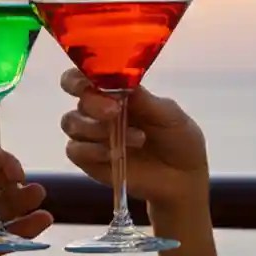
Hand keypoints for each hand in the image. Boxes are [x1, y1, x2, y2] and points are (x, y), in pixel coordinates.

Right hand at [59, 68, 208, 209]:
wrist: (183, 178)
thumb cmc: (178, 139)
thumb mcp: (170, 116)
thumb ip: (146, 100)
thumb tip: (124, 82)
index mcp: (115, 93)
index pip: (83, 77)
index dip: (78, 77)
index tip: (90, 82)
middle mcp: (98, 111)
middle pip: (78, 99)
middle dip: (93, 103)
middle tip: (114, 111)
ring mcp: (91, 136)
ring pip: (71, 123)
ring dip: (97, 128)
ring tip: (136, 139)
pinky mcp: (89, 161)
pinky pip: (75, 150)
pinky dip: (92, 150)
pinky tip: (114, 154)